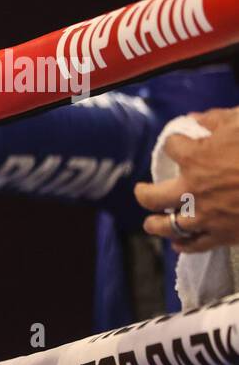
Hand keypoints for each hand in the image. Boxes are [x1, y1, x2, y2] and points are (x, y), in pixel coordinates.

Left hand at [134, 107, 238, 252]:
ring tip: (151, 223)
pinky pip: (196, 244)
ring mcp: (205, 215)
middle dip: (143, 193)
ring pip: (168, 226)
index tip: (178, 142)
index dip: (175, 142)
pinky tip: (179, 244)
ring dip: (156, 224)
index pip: (171, 146)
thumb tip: (196, 119)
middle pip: (151, 197)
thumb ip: (217, 120)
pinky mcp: (223, 234)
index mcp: (195, 158)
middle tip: (141, 191)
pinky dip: (185, 245)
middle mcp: (192, 189)